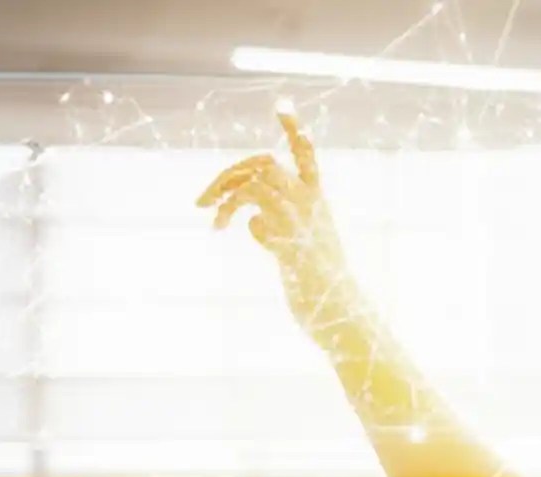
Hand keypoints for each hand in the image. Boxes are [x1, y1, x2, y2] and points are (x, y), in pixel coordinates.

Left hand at [197, 111, 354, 336]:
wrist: (336, 309)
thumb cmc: (317, 286)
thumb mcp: (294, 250)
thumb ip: (275, 230)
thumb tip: (252, 222)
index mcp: (318, 202)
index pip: (308, 155)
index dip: (294, 128)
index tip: (282, 105)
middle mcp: (311, 200)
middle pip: (266, 162)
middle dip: (230, 173)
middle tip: (203, 199)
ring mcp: (300, 212)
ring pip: (255, 178)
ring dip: (224, 192)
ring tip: (209, 216)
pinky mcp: (287, 227)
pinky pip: (250, 201)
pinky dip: (230, 211)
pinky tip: (224, 230)